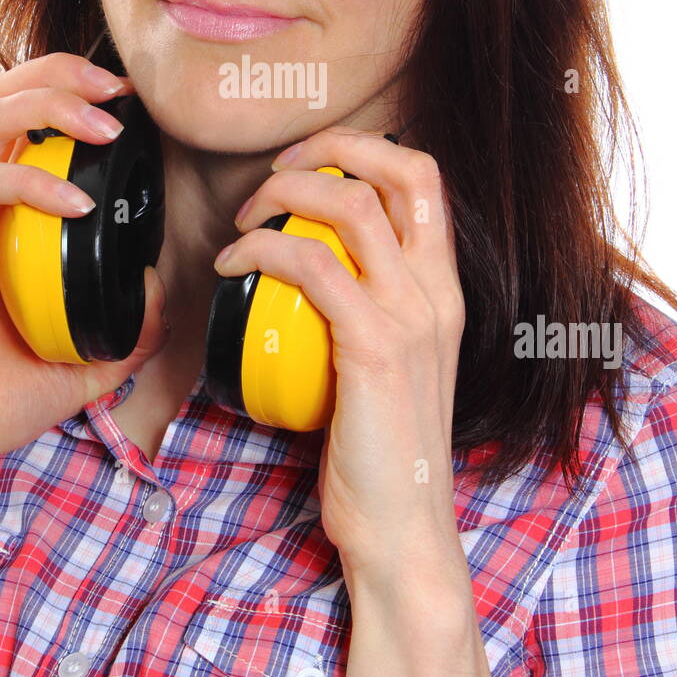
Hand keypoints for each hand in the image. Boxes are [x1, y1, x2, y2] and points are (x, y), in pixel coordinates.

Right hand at [0, 53, 168, 476]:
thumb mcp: (85, 361)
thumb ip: (126, 327)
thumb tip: (158, 289)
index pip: (20, 118)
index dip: (67, 90)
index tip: (124, 98)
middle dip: (60, 77)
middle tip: (116, 89)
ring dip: (49, 108)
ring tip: (105, 128)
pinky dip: (30, 181)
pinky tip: (77, 204)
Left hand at [214, 127, 466, 583]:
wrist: (403, 528)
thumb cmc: (382, 454)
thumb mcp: (389, 367)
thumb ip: (368, 316)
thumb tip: (309, 277)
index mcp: (444, 292)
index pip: (424, 182)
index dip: (363, 151)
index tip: (308, 166)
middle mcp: (438, 294)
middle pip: (400, 172)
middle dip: (330, 147)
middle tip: (275, 172)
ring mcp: (413, 318)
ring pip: (351, 207)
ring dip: (284, 193)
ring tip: (245, 219)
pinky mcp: (376, 349)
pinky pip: (312, 266)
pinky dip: (262, 248)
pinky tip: (232, 264)